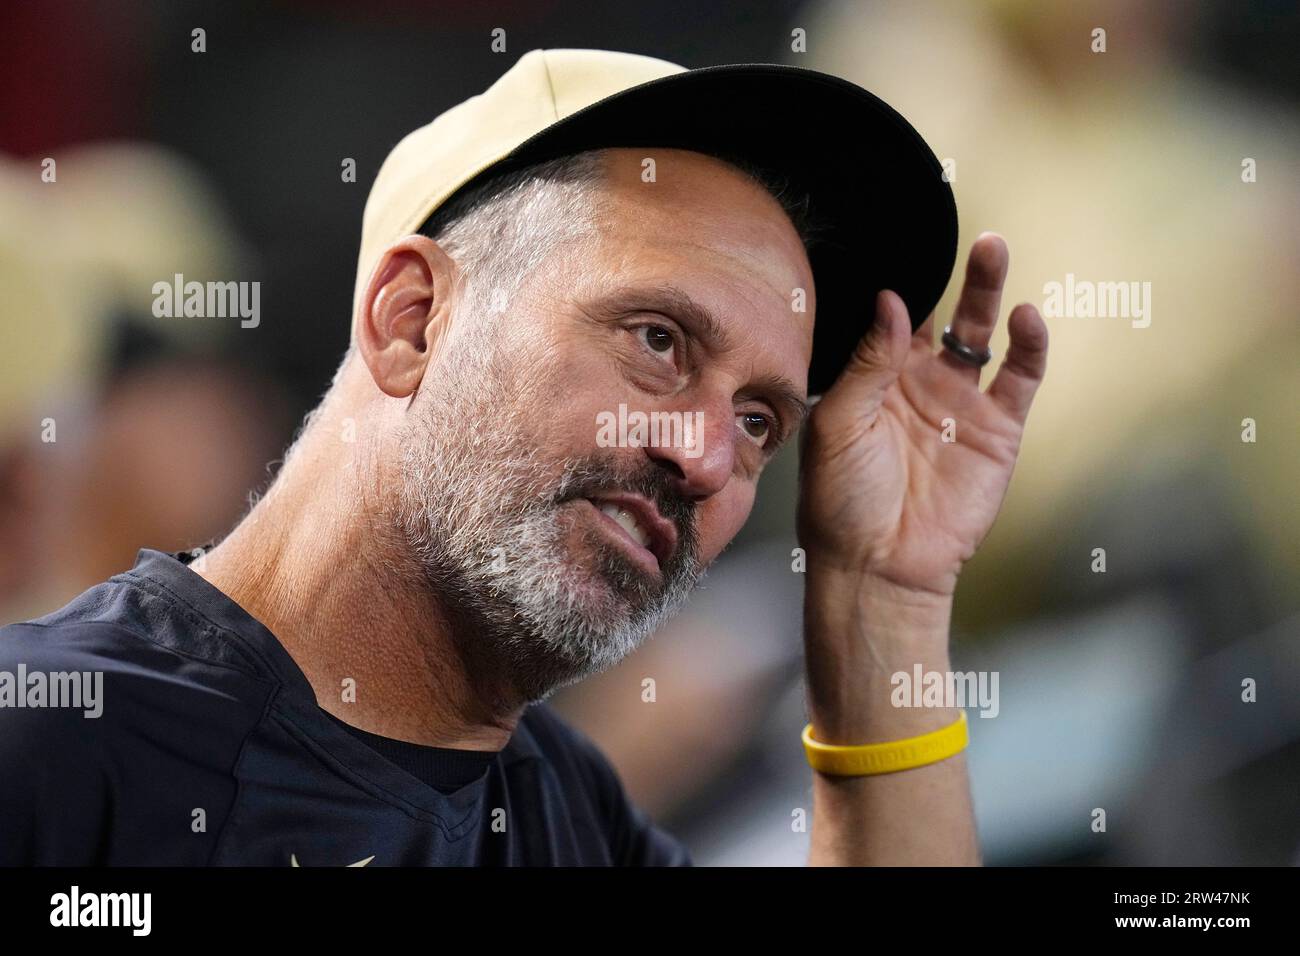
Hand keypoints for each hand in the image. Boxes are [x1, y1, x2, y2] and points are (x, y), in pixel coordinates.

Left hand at [796, 233, 1048, 599]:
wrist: (880, 564)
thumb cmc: (842, 500)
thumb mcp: (839, 423)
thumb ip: (868, 362)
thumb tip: (891, 300)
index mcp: (872, 378)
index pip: (889, 317)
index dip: (900, 280)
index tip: (905, 233)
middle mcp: (918, 383)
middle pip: (941, 313)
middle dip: (953, 273)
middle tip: (965, 232)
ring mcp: (960, 403)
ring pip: (981, 334)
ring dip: (990, 292)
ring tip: (994, 248)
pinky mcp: (998, 429)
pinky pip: (1019, 377)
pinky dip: (1029, 346)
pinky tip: (1026, 317)